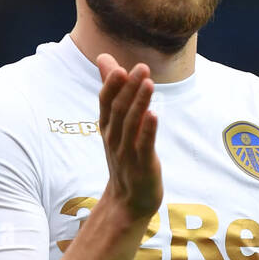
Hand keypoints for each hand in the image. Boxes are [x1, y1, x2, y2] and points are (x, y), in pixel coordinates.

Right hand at [97, 54, 163, 220]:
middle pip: (119, 111)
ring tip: (149, 84)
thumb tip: (105, 58)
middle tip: (142, 68)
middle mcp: (114, 139)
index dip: (111, 86)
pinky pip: (144, 146)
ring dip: (139, 104)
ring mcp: (127, 154)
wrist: (128, 202)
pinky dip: (147, 131)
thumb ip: (112, 90)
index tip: (119, 68)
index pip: (105, 103)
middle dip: (130, 89)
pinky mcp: (143, 167)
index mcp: (108, 128)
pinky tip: (153, 115)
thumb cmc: (124, 157)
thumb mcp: (115, 123)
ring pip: (131, 126)